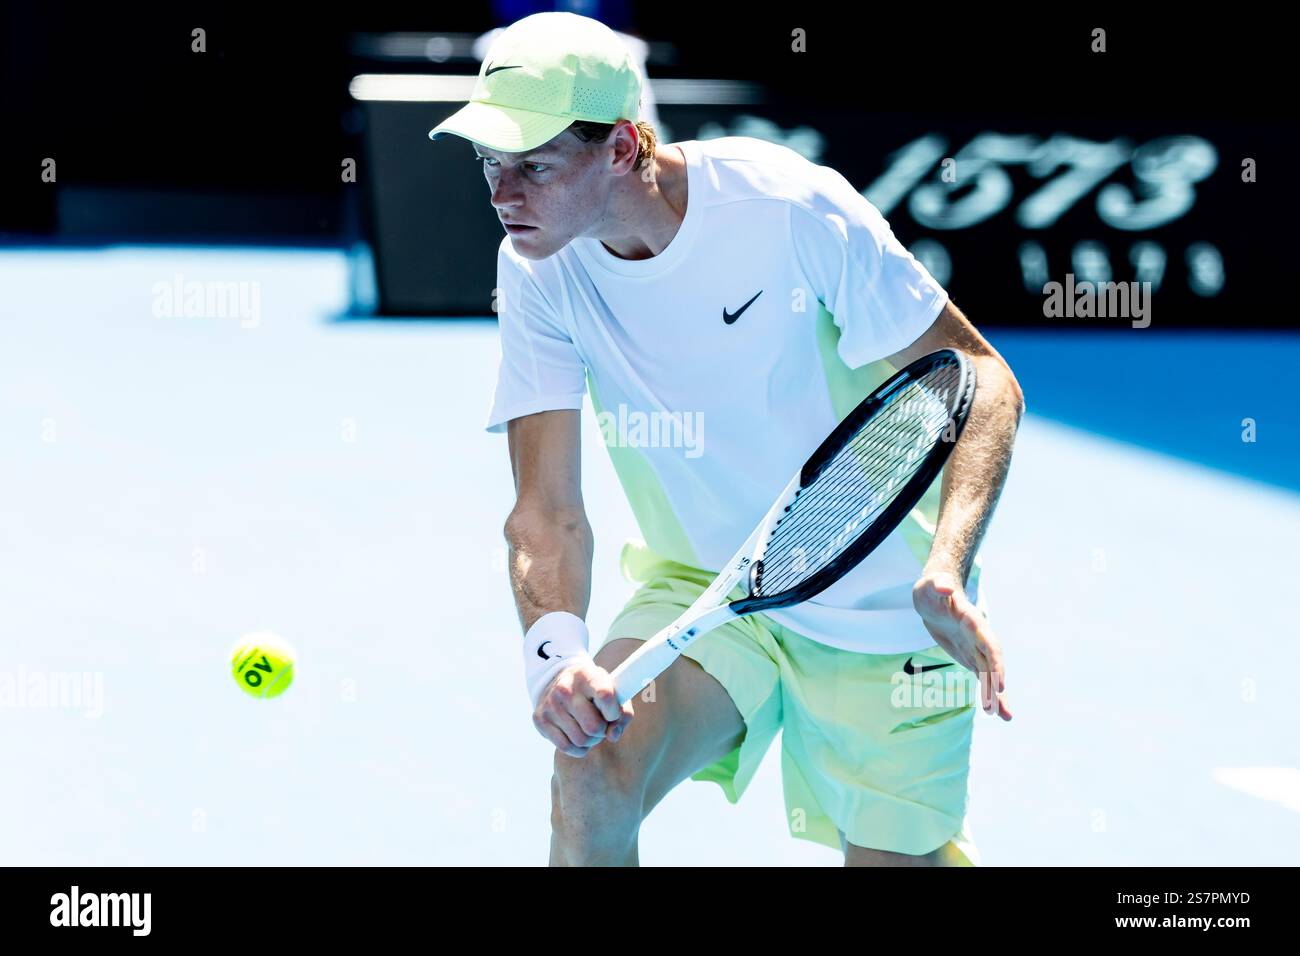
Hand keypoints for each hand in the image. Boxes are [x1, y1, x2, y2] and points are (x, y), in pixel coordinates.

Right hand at [533, 659, 635, 756]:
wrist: (558, 681)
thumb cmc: (592, 691)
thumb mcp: (612, 692)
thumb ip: (622, 713)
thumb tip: (613, 735)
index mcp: (587, 676)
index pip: (606, 696)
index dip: (614, 712)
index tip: (612, 713)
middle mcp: (566, 689)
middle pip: (593, 727)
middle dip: (602, 731)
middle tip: (600, 725)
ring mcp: (551, 704)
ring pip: (581, 740)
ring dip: (591, 741)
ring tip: (589, 729)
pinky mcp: (540, 719)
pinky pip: (566, 747)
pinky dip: (578, 748)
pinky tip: (578, 737)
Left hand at [912, 570, 1011, 720]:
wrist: (933, 594)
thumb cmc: (932, 588)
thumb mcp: (930, 585)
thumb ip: (938, 585)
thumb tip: (944, 587)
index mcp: (973, 621)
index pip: (989, 644)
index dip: (996, 662)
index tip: (1000, 683)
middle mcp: (979, 636)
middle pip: (992, 663)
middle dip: (997, 685)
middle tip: (1001, 710)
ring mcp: (975, 647)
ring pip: (989, 673)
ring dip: (997, 695)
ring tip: (1006, 717)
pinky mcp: (969, 655)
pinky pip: (981, 676)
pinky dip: (988, 692)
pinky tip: (994, 710)